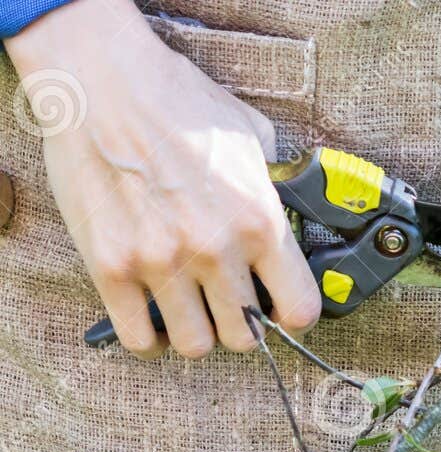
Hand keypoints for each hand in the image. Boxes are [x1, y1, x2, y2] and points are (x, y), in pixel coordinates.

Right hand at [5, 0, 320, 357]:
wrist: (103, 80)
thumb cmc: (178, 102)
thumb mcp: (252, 138)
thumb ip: (275, 186)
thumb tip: (293, 210)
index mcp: (260, 222)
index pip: (299, 310)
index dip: (292, 317)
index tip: (281, 311)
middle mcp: (215, 249)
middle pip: (247, 337)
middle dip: (242, 326)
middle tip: (228, 304)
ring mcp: (161, 262)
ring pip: (196, 345)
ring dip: (197, 332)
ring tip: (190, 308)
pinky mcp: (111, 267)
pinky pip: (139, 339)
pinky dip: (150, 339)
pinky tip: (153, 317)